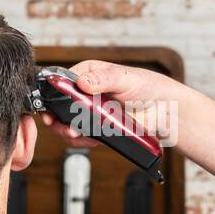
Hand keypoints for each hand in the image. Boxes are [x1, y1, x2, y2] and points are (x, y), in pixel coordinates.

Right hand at [36, 60, 178, 146]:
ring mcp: (91, 111)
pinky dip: (82, 139)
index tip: (50, 105)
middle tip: (61, 125)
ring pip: (68, 122)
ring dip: (67, 131)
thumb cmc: (147, 86)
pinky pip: (82, 135)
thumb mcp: (125, 79)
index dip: (53, 94)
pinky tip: (88, 138)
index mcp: (90, 74)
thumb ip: (104, 79)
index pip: (63, 81)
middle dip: (56, 117)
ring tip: (74, 133)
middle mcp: (87, 92)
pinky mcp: (98, 127)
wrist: (163, 110)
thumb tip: (83, 82)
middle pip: (59, 105)